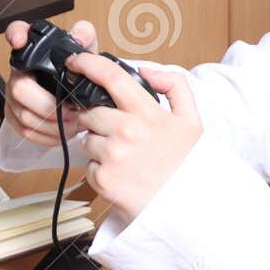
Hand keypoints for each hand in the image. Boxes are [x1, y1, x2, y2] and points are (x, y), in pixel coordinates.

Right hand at [1, 18, 100, 149]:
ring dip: (53, 124)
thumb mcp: (85, 52)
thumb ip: (85, 37)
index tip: (20, 41)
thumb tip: (79, 36)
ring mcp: (14, 95)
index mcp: (35, 51)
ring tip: (73, 123)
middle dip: (49, 105)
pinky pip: (26, 131)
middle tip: (71, 110)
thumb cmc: (78, 72)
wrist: (78, 96)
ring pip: (25, 115)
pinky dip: (48, 135)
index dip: (15, 34)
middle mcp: (20, 71)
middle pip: (20, 89)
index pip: (16, 32)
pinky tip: (63, 131)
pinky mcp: (15, 117)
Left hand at [65, 50, 203, 220]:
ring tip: (125, 159)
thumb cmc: (189, 166)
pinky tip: (123, 176)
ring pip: (87, 140)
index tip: (77, 61)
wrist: (190, 209)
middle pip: (90, 112)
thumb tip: (146, 70)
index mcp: (146, 113)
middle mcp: (126, 132)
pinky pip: (89, 167)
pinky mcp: (103, 180)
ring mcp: (112, 156)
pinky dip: (101, 170)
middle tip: (118, 134)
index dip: (87, 63)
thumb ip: (174, 86)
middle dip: (97, 119)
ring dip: (99, 146)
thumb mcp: (192, 120)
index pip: (110, 77)